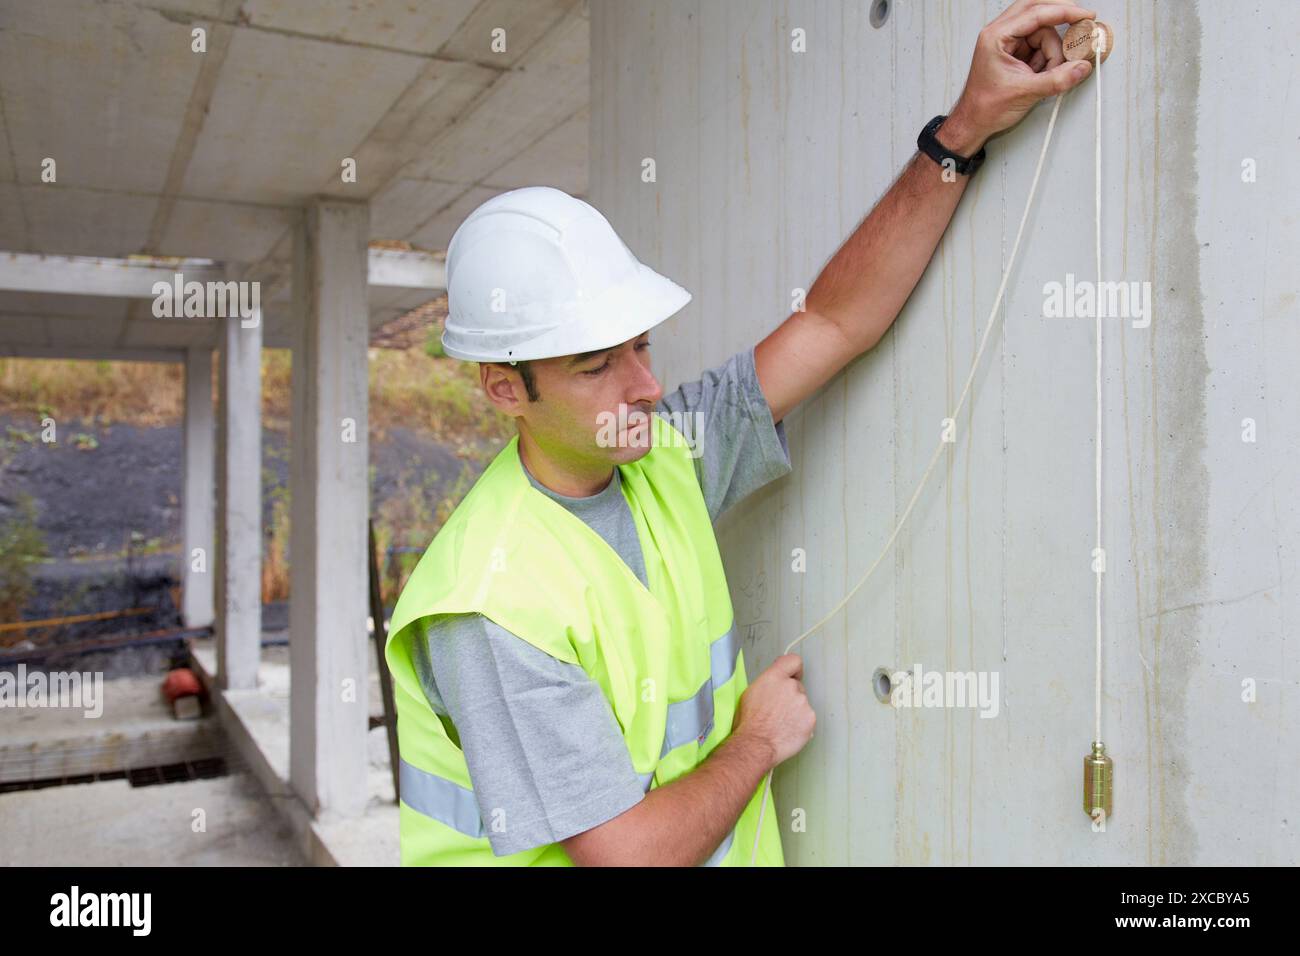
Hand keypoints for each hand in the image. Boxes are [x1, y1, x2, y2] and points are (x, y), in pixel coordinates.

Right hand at [733, 653, 816, 768]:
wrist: (756, 744)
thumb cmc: (749, 723)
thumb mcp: (751, 693)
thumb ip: (768, 683)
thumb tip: (775, 683)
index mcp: (774, 677)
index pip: (793, 661)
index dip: (794, 670)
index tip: (793, 676)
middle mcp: (790, 686)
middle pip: (797, 687)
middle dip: (790, 697)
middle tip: (777, 711)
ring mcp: (803, 702)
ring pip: (802, 704)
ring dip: (795, 712)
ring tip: (780, 724)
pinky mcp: (810, 718)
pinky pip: (807, 719)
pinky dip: (800, 725)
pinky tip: (787, 731)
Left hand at [942, 0, 1098, 154]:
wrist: (974, 123)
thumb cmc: (985, 107)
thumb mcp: (1025, 93)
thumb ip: (1056, 79)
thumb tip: (1080, 67)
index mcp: (996, 37)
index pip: (1035, 13)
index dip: (1064, 12)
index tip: (1085, 15)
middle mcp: (1000, 34)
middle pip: (1037, 10)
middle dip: (1060, 17)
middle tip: (1080, 23)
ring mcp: (1007, 42)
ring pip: (1041, 32)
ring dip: (1051, 51)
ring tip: (1047, 73)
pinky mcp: (1014, 52)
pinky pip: (1039, 45)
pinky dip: (1047, 57)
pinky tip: (1042, 73)